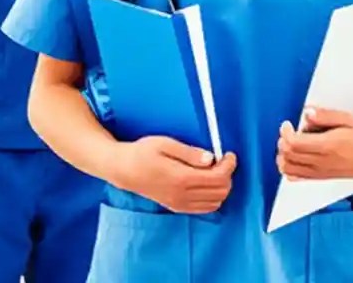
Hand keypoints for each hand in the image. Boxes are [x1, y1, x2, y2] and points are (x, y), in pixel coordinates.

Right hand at [110, 136, 236, 213]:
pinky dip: (212, 197)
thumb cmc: (142, 153)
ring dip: (221, 187)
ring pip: (216, 202)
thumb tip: (211, 159)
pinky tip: (206, 183)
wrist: (123, 170)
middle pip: (221, 191)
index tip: (228, 154)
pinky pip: (205, 209)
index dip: (229, 165)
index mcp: (181, 178)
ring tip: (214, 171)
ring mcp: (179, 204)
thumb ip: (189, 153)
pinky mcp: (176, 207)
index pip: (218, 177)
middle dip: (227, 175)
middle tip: (222, 161)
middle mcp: (182, 195)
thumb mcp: (165, 144)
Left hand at [275, 107, 352, 180]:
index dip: (285, 132)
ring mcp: (319, 172)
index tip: (287, 124)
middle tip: (289, 131)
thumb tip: (308, 113)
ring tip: (290, 143)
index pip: (295, 143)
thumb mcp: (347, 119)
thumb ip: (326, 115)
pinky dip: (287, 167)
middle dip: (283, 141)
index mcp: (328, 146)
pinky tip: (292, 157)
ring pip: (288, 167)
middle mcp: (321, 161)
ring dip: (282, 154)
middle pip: (288, 155)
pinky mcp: (318, 177)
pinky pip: (294, 177)